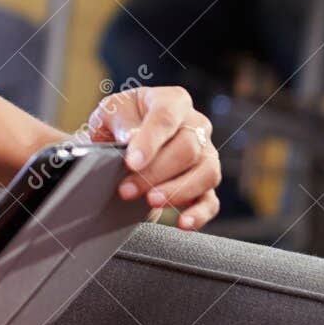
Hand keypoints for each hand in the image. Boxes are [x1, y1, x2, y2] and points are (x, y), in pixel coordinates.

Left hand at [85, 86, 221, 230]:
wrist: (127, 138)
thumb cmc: (123, 120)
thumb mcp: (112, 112)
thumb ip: (121, 121)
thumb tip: (131, 137)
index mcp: (173, 101)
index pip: (166, 117)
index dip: (150, 141)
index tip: (131, 162)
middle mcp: (196, 125)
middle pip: (188, 148)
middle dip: (156, 173)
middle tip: (127, 189)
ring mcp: (206, 154)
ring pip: (206, 173)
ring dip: (177, 191)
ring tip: (151, 202)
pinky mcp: (205, 182)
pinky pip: (211, 200)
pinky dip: (199, 214)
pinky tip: (182, 223)